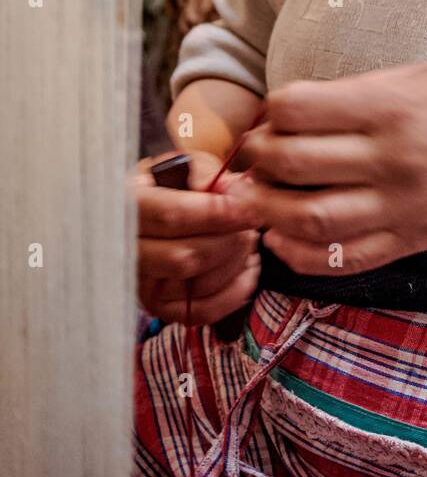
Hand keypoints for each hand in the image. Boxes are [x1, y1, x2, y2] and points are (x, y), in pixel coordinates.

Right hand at [131, 151, 263, 323]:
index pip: (170, 216)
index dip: (215, 214)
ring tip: (247, 239)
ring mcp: (141, 283)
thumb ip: (206, 174)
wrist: (154, 210)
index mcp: (126, 206)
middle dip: (230, 240)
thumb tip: (231, 191)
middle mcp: (126, 250)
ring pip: (198, 284)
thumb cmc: (174, 183)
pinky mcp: (159, 306)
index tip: (247, 210)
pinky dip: (235, 291)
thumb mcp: (186, 165)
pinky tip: (248, 266)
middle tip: (251, 224)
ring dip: (236, 261)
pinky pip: (203, 311)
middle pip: (186, 256)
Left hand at [242, 62, 426, 275]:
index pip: (299, 110)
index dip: (271, 109)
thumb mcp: (425, 75)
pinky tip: (281, 237)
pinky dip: (299, 254)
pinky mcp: (407, 243)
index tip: (271, 111)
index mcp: (393, 108)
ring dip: (265, 210)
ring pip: (308, 218)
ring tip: (250, 198)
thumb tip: (297, 108)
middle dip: (257, 158)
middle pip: (293, 164)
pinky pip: (341, 258)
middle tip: (251, 154)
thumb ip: (361, 90)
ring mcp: (398, 208)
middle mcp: (391, 160)